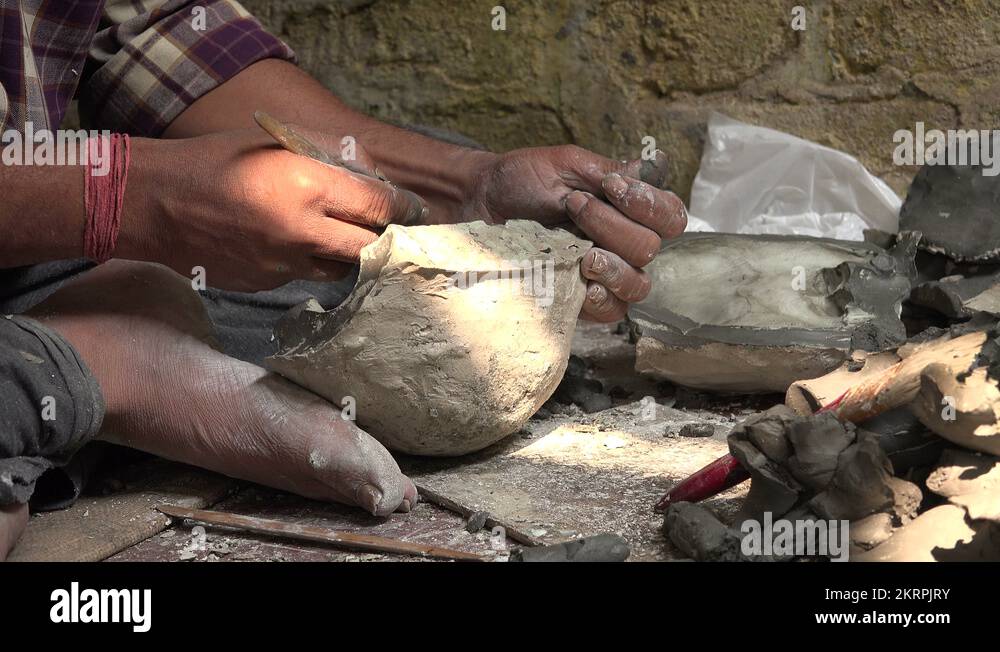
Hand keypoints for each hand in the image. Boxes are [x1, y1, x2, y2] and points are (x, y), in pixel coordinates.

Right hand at [119, 128, 426, 290]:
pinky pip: (306, 276)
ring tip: (348, 238)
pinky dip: (312, 263)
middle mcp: (301, 230)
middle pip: (370, 246)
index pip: (378, 204)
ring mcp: (284, 263)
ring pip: (342, 268)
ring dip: (350, 255)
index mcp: (306, 185)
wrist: (157, 202)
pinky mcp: (268, 284)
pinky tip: (300, 247)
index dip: (402, 207)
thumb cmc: (216, 161)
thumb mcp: (276, 143)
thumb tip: (371, 178)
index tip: (413, 209)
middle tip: (391, 230)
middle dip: (385, 238)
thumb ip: (328, 159)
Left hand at [460, 146, 685, 320]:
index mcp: (630, 208)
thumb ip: (609, 171)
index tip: (611, 187)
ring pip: (637, 285)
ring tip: (583, 254)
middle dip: (613, 226)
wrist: (480, 204)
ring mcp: (606, 275)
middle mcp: (625, 243)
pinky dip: (601, 300)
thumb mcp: (566, 166)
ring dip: (613, 267)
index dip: (650, 205)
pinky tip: (582, 286)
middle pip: (650, 248)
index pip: (670, 215)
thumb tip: (653, 168)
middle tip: (574, 207)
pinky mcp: (582, 301)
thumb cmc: (524, 181)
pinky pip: (611, 312)